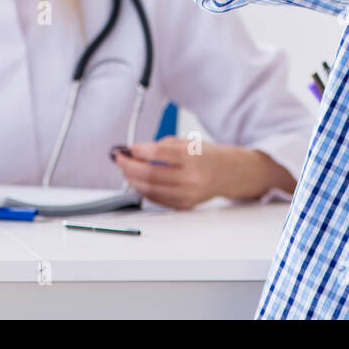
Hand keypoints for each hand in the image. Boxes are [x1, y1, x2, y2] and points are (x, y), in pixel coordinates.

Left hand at [110, 136, 225, 209]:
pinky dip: (143, 190)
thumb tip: (134, 153)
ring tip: (126, 170)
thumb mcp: (188, 142)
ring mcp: (188, 194)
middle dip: (129, 166)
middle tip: (119, 159)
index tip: (128, 148)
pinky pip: (157, 199)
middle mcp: (192, 177)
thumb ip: (162, 146)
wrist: (229, 173)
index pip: (159, 153)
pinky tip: (138, 182)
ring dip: (133, 179)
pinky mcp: (184, 205)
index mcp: (193, 157)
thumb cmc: (206, 155)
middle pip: (151, 174)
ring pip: (150, 189)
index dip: (139, 150)